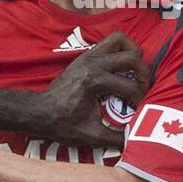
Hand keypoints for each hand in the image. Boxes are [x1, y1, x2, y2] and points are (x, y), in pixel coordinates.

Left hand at [44, 31, 147, 148]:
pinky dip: (120, 50)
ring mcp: (87, 57)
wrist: (38, 112)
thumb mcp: (92, 136)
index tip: (141, 111)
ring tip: (135, 72)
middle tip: (143, 89)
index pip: (130, 87)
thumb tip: (138, 141)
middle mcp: (92, 64)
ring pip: (120, 40)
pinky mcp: (84, 56)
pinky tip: (121, 69)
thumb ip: (117, 139)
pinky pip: (109, 42)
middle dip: (144, 74)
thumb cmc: (61, 123)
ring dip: (133, 54)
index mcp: (94, 81)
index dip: (141, 101)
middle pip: (132, 57)